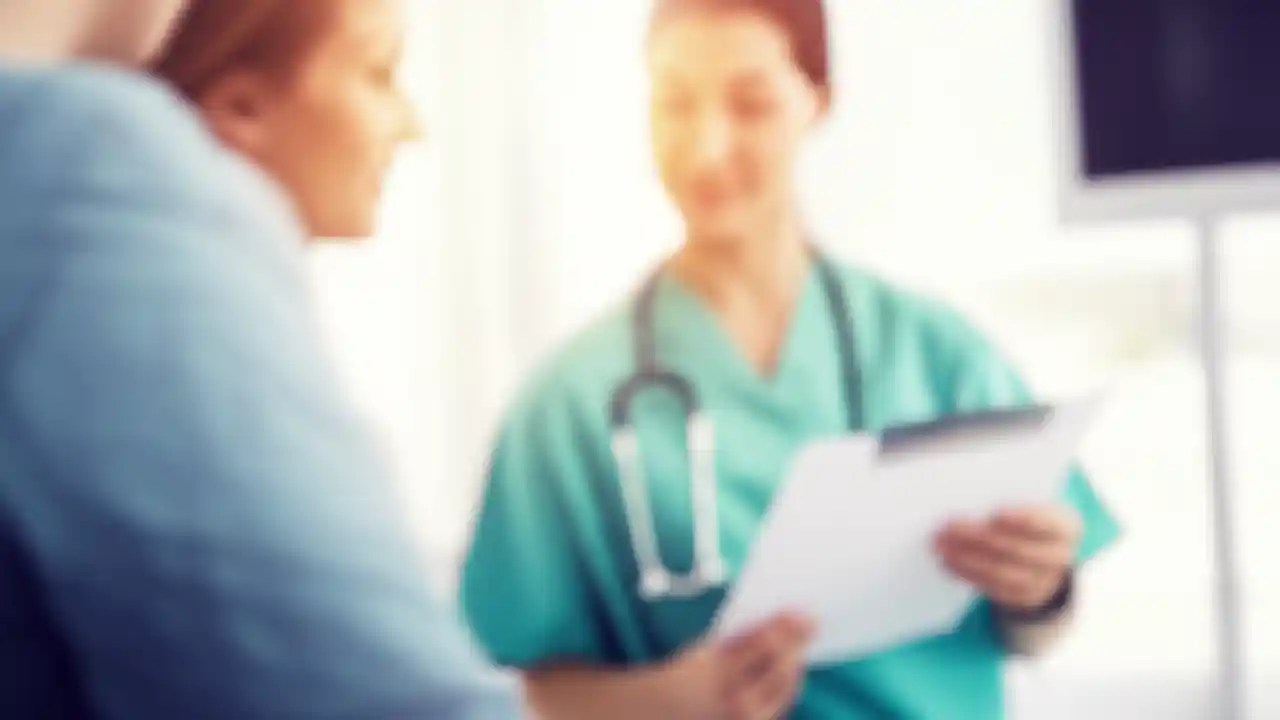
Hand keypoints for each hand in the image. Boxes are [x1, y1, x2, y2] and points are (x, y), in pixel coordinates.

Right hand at [661, 613, 814, 719]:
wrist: (671, 710)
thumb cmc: (691, 672)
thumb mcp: (708, 648)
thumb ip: (743, 637)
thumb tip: (783, 619)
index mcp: (719, 672)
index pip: (763, 645)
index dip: (786, 626)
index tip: (802, 610)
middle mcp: (736, 699)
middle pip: (782, 669)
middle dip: (798, 644)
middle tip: (813, 623)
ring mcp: (748, 719)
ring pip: (787, 688)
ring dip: (797, 663)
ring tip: (804, 642)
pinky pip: (782, 702)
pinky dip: (789, 682)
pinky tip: (793, 665)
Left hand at [935, 505, 1082, 611]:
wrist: (1044, 550)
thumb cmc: (1027, 512)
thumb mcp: (1028, 500)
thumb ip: (1006, 494)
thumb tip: (969, 492)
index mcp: (1066, 525)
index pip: (1048, 523)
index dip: (1023, 519)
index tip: (995, 512)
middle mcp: (1061, 556)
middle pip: (1020, 550)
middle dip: (980, 538)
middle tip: (948, 524)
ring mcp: (1045, 581)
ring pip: (1004, 573)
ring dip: (967, 559)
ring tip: (940, 544)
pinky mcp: (1024, 597)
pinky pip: (994, 590)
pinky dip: (968, 574)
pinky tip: (947, 561)